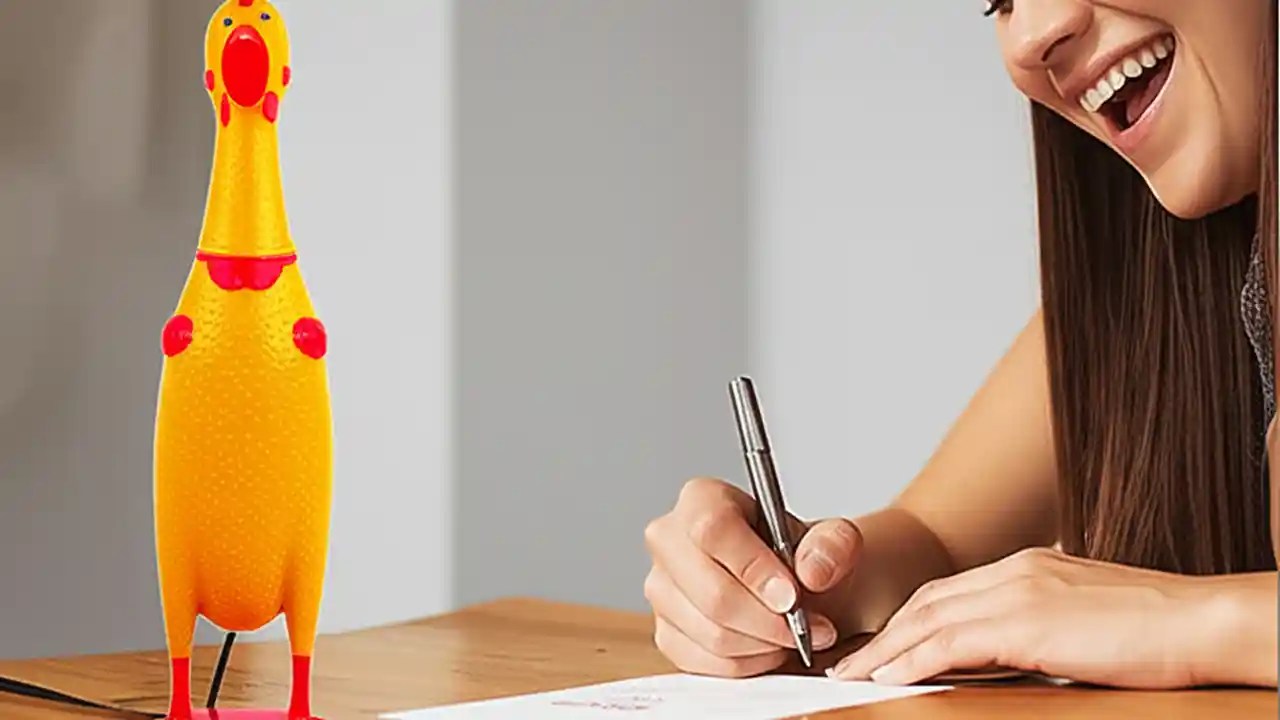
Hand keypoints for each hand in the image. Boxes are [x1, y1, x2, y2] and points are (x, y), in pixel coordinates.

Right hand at [643, 477, 862, 676]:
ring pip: (712, 634)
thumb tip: (812, 572)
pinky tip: (767, 646)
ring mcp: (660, 588)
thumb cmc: (795, 554)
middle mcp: (669, 540)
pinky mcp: (664, 630)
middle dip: (770, 621)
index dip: (755, 569)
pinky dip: (746, 664)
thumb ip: (833, 545)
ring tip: (793, 634)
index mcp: (701, 500)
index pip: (714, 531)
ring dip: (764, 645)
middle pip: (712, 593)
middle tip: (807, 627)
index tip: (792, 596)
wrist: (783, 583)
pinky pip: (705, 662)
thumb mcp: (829, 538)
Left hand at [829, 547, 1210, 688]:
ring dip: (886, 649)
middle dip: (886, 635)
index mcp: (1028, 567)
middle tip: (848, 661)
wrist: (1203, 620)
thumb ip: (1040, 626)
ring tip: (853, 674)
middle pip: (928, 601)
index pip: (949, 593)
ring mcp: (1019, 591)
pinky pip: (951, 642)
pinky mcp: (1027, 622)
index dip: (908, 621)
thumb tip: (1011, 653)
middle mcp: (1015, 571)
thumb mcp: (1083, 619)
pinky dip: (913, 659)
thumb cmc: (1157, 629)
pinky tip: (890, 678)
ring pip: (929, 619)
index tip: (882, 645)